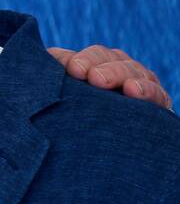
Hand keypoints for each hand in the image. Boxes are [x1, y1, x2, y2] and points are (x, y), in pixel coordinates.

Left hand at [48, 45, 171, 110]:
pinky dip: (147, 91)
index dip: (85, 59)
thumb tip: (46, 59)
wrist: (97, 148)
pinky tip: (134, 92)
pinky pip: (157, 94)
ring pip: (136, 73)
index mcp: (98, 65)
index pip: (95, 56)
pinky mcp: (156, 106)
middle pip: (116, 61)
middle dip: (105, 69)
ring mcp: (139, 86)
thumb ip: (57, 73)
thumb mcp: (62, 92)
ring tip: (122, 86)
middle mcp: (119, 72)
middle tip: (95, 78)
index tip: (73, 70)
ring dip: (126, 77)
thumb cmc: (69, 114)